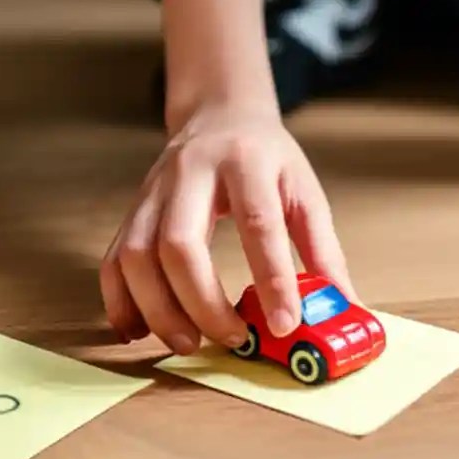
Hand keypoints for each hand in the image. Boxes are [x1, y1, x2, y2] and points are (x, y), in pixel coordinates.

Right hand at [100, 106, 352, 352]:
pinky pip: (113, 260)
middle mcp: (191, 173)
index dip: (272, 280)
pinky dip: (121, 302)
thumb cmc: (268, 159)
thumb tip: (345, 308)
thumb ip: (324, 252)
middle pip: (180, 244)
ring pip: (136, 256)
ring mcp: (153, 190)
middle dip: (202, 303)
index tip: (285, 325)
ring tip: (188, 343)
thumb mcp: (305, 193)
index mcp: (247, 163)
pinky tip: (140, 330)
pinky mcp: (132, 209)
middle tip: (232, 340)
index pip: (258, 224)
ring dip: (159, 309)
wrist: (219, 115)